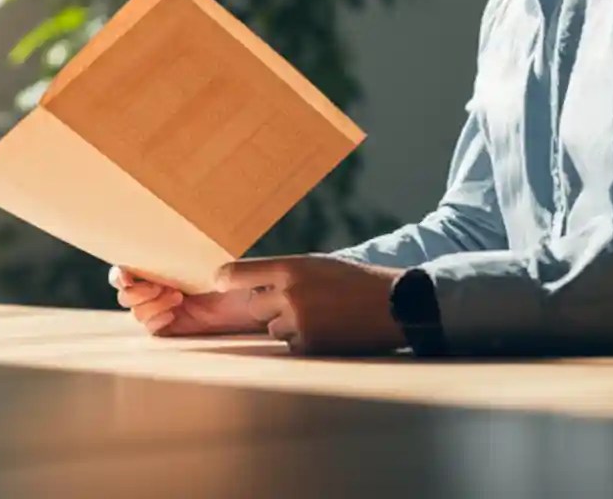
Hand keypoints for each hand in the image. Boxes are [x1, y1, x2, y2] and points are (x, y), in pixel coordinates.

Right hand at [109, 266, 267, 336]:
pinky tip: (173, 314)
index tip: (127, 275)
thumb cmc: (238, 276)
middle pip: (125, 295)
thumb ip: (187, 259)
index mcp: (162, 269)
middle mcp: (159, 290)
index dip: (120, 275)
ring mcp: (165, 311)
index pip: (126, 272)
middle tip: (161, 286)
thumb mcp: (211, 262)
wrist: (260, 302)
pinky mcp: (175, 330)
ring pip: (137, 312)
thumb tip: (158, 257)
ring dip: (150, 305)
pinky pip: (152, 329)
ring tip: (177, 297)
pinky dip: (156, 321)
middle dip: (137, 292)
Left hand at [216, 254, 406, 354]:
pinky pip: (291, 346)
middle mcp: (289, 294)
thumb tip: (253, 285)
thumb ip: (286, 274)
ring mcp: (298, 322)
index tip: (216, 281)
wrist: (397, 304)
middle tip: (298, 303)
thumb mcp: (319, 265)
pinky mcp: (309, 346)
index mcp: (291, 268)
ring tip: (320, 317)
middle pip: (254, 306)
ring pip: (273, 328)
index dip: (225, 277)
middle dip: (269, 306)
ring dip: (287, 325)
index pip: (240, 273)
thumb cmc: (357, 281)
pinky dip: (303, 342)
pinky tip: (328, 332)